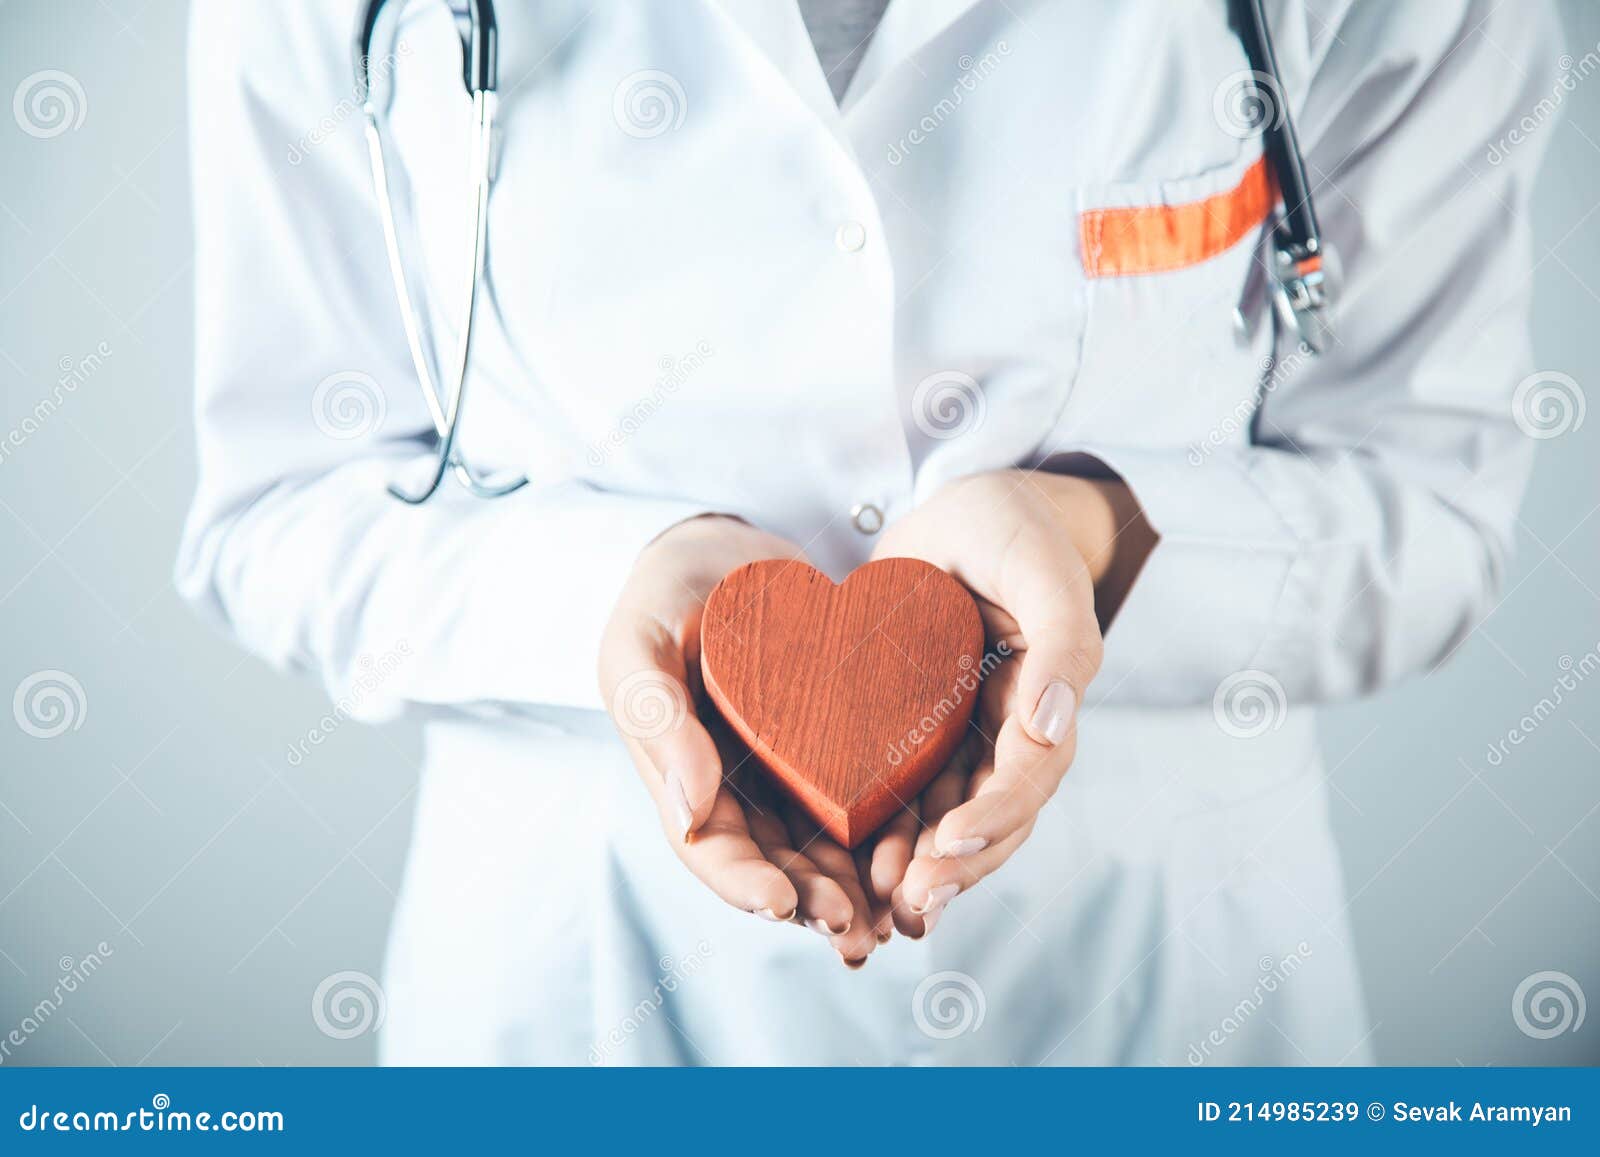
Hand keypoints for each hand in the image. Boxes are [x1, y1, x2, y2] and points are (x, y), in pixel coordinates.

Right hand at [598, 514, 883, 964]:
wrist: (729, 549)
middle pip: (774, 863)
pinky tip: (923, 855)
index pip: (708, 847)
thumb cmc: (668, 591)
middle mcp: (735, 788)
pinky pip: (864, 797)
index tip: (781, 905)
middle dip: (813, 903)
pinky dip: (889, 833)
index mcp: (681, 774)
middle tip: (856, 930)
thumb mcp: (640, 642)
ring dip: (855, 889)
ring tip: (895, 918)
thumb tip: (687, 814)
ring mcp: (786, 771)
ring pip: (824, 846)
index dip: (741, 883)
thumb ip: (655, 719)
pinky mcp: (836, 746)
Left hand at [859, 470, 1154, 934]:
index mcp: (1049, 697)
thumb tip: (1058, 723)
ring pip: (952, 822)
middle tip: (912, 902)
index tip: (952, 843)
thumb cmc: (1007, 527)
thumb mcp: (1038, 566)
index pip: (1031, 772)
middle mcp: (1011, 730)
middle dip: (959, 866)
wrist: (961, 515)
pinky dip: (890, 838)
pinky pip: (910, 798)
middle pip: (996, 817)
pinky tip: (857, 872)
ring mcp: (966, 738)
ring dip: (923, 870)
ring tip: (885, 909)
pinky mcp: (919, 735)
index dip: (997, 813)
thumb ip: (1063, 639)